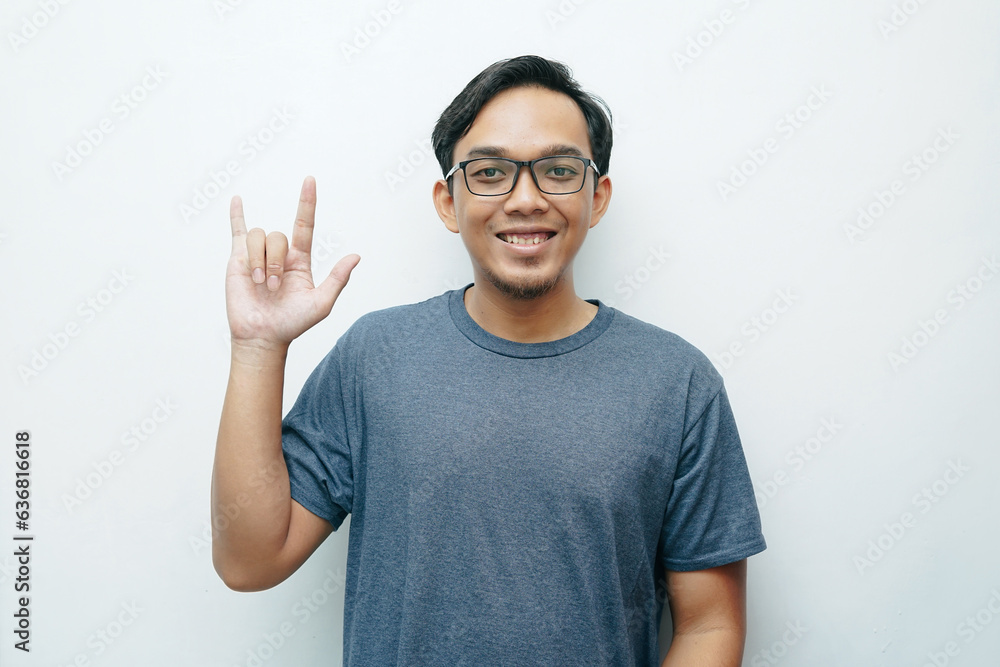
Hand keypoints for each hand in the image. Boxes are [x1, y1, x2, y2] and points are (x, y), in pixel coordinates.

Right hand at [225, 176, 359, 351]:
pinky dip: (237, 215)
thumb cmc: (293, 323)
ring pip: (259, 237)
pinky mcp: (238, 260)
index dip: (307, 202)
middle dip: (275, 261)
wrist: (263, 336)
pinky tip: (237, 200)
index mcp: (300, 260)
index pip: (305, 224)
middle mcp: (280, 255)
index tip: (310, 180)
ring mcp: (258, 255)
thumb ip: (337, 279)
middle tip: (274, 287)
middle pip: (278, 236)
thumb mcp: (321, 303)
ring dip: (260, 261)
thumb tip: (356, 256)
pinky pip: (238, 231)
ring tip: (260, 284)